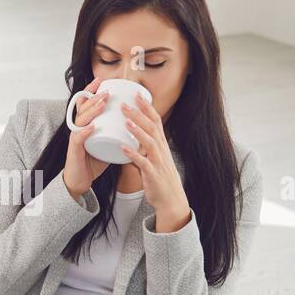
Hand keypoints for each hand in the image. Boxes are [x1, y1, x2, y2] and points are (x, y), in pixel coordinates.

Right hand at [62, 80, 112, 201]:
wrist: (80, 179)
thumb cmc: (93, 160)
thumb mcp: (105, 142)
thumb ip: (114, 132)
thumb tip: (133, 122)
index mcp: (85, 123)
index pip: (85, 103)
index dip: (91, 90)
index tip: (101, 80)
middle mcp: (78, 127)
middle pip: (83, 107)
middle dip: (95, 97)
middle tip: (107, 92)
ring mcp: (75, 137)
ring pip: (81, 119)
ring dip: (92, 110)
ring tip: (102, 104)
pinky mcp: (74, 149)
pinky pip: (78, 138)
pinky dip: (85, 132)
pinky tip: (92, 127)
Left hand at [120, 95, 191, 231]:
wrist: (171, 200)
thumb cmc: (161, 180)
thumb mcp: (154, 160)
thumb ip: (142, 151)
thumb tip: (128, 144)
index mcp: (161, 145)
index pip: (155, 121)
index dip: (147, 107)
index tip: (137, 95)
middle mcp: (161, 150)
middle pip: (152, 127)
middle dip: (139, 114)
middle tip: (125, 102)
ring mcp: (158, 162)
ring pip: (148, 142)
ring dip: (137, 130)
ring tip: (125, 120)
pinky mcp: (153, 174)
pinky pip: (142, 163)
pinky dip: (133, 155)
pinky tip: (123, 148)